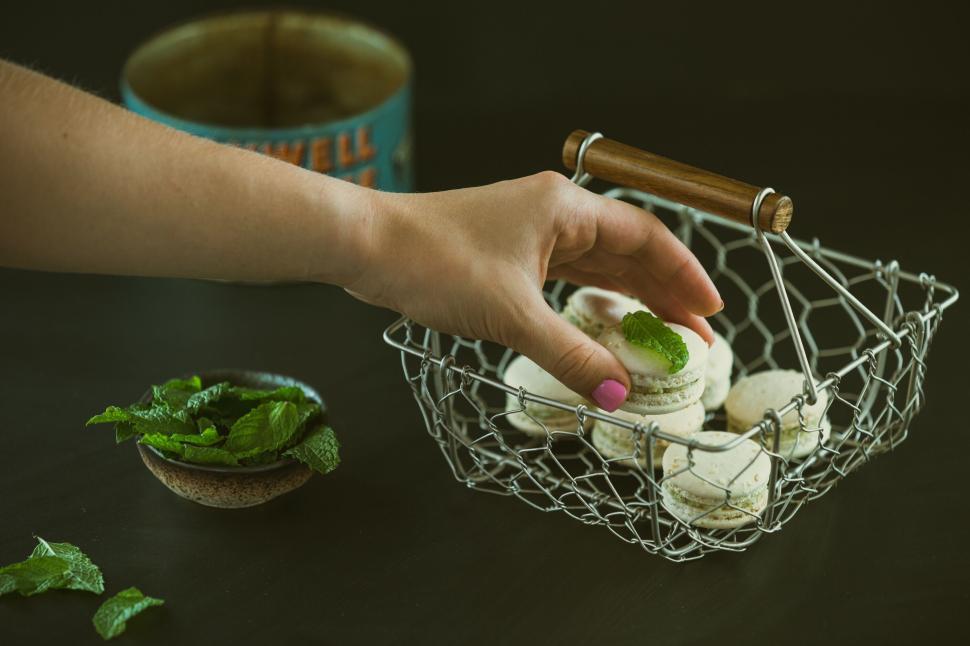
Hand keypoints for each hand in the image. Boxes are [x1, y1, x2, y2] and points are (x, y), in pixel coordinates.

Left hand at [344, 171, 721, 410]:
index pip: (646, 238)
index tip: (711, 311)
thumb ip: (570, 355)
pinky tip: (606, 325)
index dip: (684, 274)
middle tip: (696, 339)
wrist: (369, 247)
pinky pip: (565, 280)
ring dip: (630, 301)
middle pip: (627, 254)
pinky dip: (590, 305)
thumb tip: (619, 394)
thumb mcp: (513, 316)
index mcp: (566, 209)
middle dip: (664, 296)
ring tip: (663, 338)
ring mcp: (530, 234)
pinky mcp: (509, 256)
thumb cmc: (437, 263)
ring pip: (596, 268)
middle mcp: (554, 214)